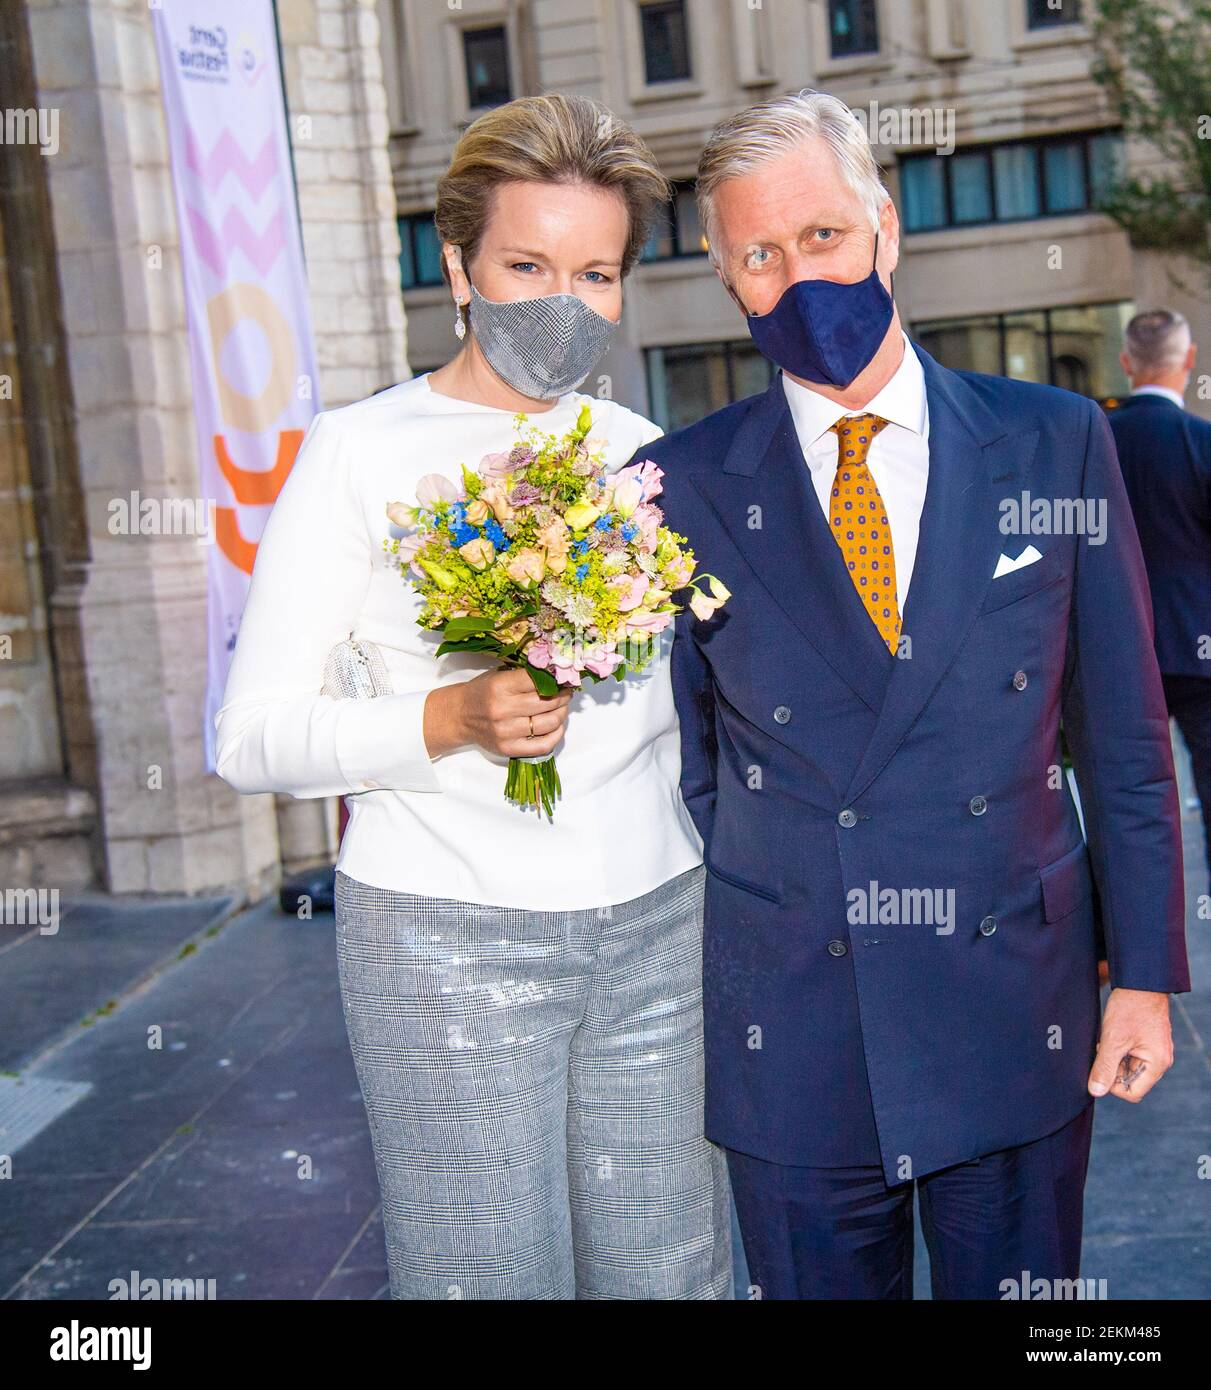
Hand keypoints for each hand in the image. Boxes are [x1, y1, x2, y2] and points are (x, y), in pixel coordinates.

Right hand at [423, 668, 571, 758]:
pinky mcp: (509, 749)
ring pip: (549, 722)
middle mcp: (503, 710)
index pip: (539, 680)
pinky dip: (556, 735)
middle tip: (566, 692)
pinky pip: (543, 745)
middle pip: (548, 702)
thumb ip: (523, 674)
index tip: (563, 677)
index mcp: (500, 686)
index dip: (556, 678)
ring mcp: (506, 732)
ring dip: (562, 713)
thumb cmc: (481, 693)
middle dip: (563, 695)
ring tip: (562, 707)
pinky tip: (557, 726)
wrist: (459, 716)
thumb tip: (556, 673)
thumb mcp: (497, 675)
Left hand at [1086, 988, 1173, 1102]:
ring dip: (1112, 1058)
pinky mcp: (1146, 1042)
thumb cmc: (1130, 1008)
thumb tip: (1096, 1091)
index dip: (1112, 1085)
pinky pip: (1128, 1055)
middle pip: (1129, 1080)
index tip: (1101, 1065)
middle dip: (1111, 1068)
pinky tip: (1110, 1035)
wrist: (1139, 982)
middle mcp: (1159, 1061)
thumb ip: (1105, 1067)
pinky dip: (1116, 1049)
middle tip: (1103, 1048)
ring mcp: (1153, 1051)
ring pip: (1126, 1067)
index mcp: (1157, 1064)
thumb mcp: (1113, 1039)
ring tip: (1106, 1040)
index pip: (1133, 1093)